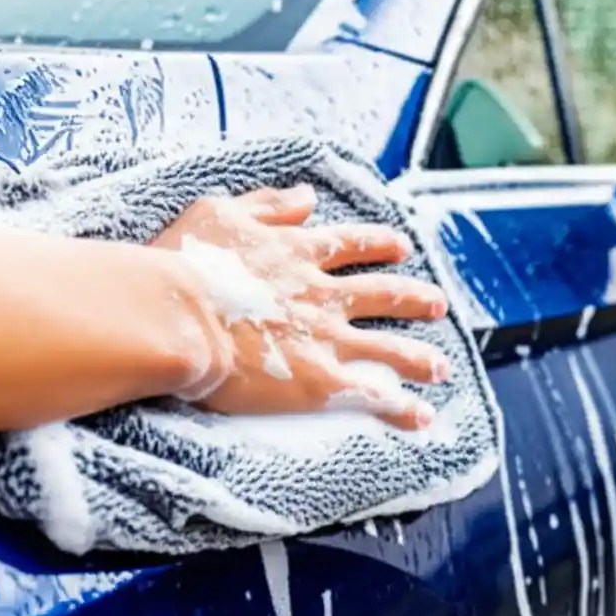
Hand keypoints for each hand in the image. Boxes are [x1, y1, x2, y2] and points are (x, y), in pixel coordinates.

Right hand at [151, 185, 449, 429]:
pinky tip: (422, 417)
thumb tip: (309, 197)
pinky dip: (400, 407)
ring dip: (418, 358)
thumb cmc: (180, 265)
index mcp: (297, 252)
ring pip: (387, 348)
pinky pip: (371, 395)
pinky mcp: (319, 380)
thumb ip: (268, 204)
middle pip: (382, 294)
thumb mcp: (218, 212)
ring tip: (441, 368)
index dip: (379, 243)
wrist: (174, 317)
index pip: (350, 244)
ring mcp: (325, 337)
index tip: (402, 246)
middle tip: (439, 304)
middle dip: (414, 299)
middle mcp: (321, 293)